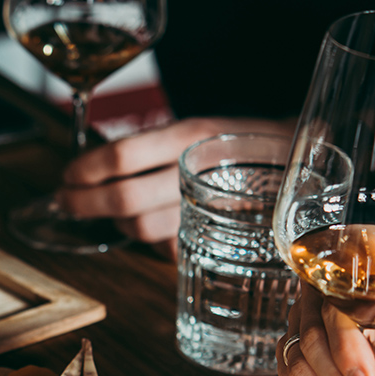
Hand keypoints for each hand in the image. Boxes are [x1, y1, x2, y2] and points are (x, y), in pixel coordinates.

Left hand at [58, 117, 294, 256]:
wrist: (310, 161)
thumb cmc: (243, 144)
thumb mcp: (199, 130)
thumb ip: (150, 147)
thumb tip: (90, 167)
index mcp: (192, 136)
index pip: (122, 156)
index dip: (84, 170)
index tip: (65, 176)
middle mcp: (200, 171)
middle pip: (124, 198)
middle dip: (84, 203)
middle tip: (64, 201)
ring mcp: (210, 208)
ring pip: (142, 227)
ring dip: (115, 223)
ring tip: (108, 212)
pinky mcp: (217, 237)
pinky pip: (166, 245)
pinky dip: (148, 239)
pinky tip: (144, 226)